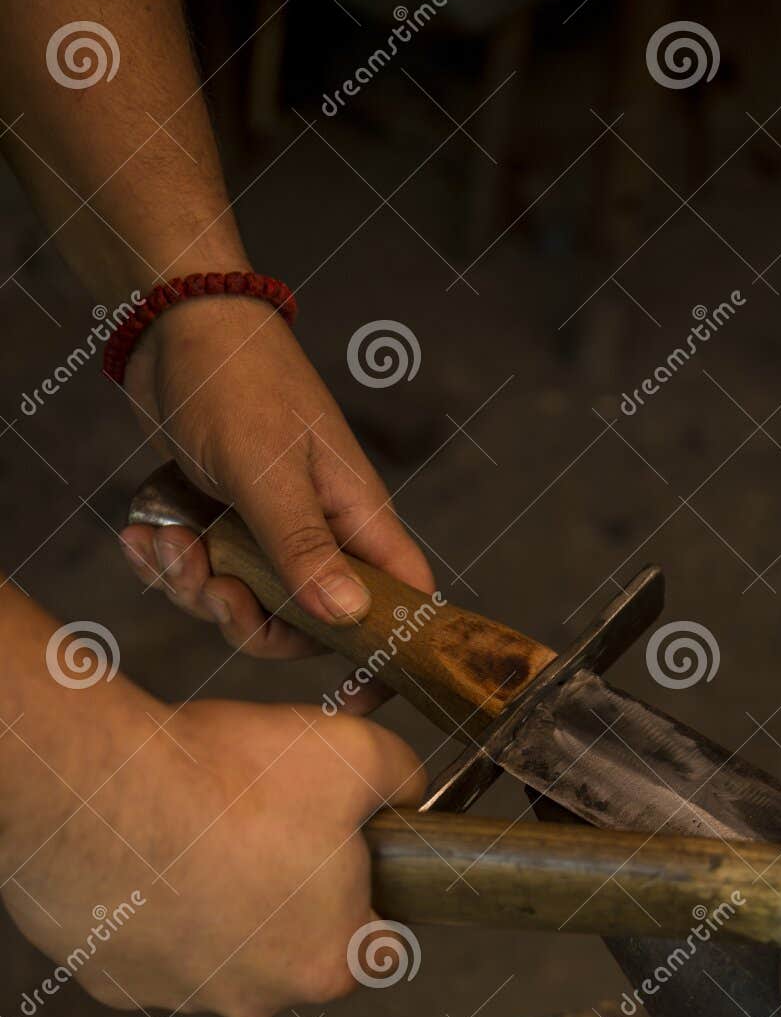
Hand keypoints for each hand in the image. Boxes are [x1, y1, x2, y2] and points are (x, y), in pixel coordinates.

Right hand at [2, 684, 424, 1016]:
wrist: (96, 787)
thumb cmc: (228, 781)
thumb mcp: (357, 753)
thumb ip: (402, 777)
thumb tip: (409, 791)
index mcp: (326, 963)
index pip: (378, 945)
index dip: (370, 889)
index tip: (345, 851)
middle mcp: (254, 998)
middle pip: (293, 947)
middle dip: (287, 892)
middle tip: (263, 824)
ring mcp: (177, 993)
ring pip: (217, 948)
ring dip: (214, 899)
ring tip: (196, 830)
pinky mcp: (111, 976)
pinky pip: (147, 941)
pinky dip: (150, 903)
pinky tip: (143, 851)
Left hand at [119, 296, 434, 658]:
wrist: (172, 324)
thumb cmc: (236, 381)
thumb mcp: (267, 470)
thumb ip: (305, 549)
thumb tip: (347, 618)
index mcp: (356, 519)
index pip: (400, 604)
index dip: (386, 654)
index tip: (353, 692)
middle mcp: (321, 533)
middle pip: (305, 625)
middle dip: (247, 620)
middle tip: (210, 583)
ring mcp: (270, 530)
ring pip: (245, 604)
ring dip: (196, 589)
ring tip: (167, 544)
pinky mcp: (224, 523)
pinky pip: (203, 575)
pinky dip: (168, 565)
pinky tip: (144, 536)